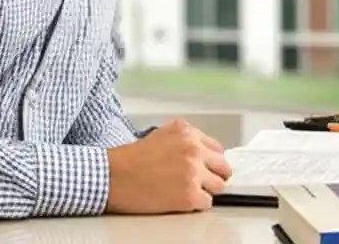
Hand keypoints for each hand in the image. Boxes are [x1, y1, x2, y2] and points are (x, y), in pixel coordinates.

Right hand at [104, 118, 232, 213]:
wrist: (115, 176)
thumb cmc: (130, 159)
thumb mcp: (160, 134)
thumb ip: (183, 139)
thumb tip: (201, 151)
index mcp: (187, 133)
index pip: (217, 148)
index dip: (211, 160)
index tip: (208, 167)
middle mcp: (194, 150)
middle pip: (223, 167)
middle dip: (214, 175)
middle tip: (203, 182)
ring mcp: (193, 173)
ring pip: (219, 186)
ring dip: (207, 190)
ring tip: (190, 191)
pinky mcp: (189, 195)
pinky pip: (207, 203)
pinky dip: (197, 205)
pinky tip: (182, 201)